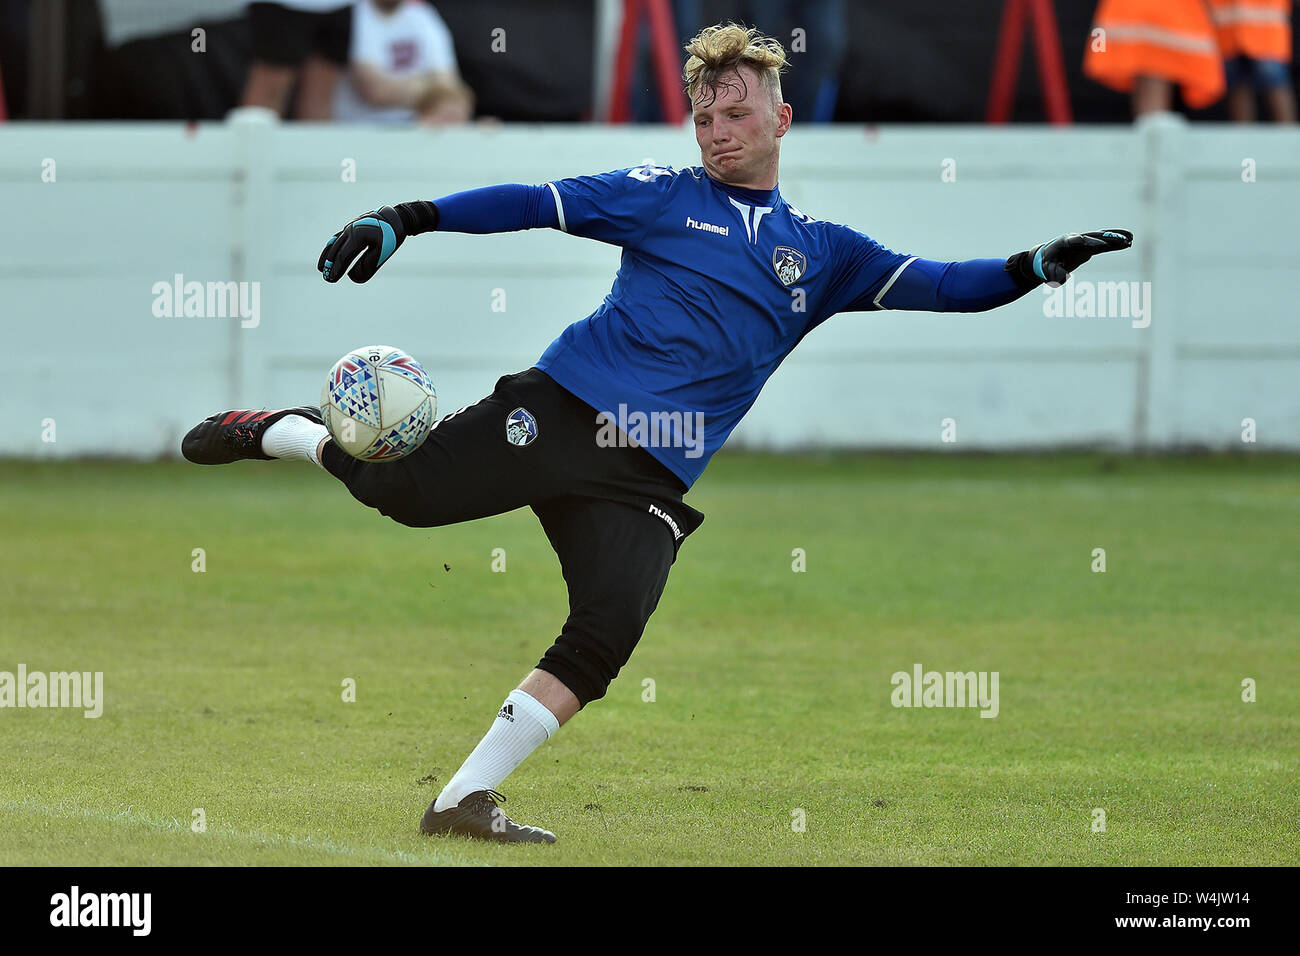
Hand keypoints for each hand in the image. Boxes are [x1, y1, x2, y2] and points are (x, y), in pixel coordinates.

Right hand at [317, 205, 406, 283]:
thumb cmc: (391, 235)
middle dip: (330, 265)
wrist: (395, 217)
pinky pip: (338, 238)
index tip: (331, 279)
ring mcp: (350, 227)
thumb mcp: (383, 252)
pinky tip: (329, 255)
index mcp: (358, 235)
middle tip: (326, 278)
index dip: (337, 269)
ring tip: (320, 268)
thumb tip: (352, 277)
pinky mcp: (351, 227)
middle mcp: (350, 229)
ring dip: (327, 256)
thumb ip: (368, 265)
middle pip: (336, 250)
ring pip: (334, 243)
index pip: (343, 256)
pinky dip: (332, 247)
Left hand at [1007, 229, 1133, 286]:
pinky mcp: (1089, 246)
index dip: (1089, 242)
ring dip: (1115, 238)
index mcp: (1064, 242)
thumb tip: (1065, 278)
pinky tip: (1129, 239)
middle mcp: (1076, 239)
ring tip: (1130, 239)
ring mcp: (1083, 241)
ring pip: (1102, 238)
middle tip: (1123, 240)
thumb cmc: (1044, 265)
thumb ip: (1054, 274)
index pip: (1078, 241)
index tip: (1101, 245)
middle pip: (1094, 236)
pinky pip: (1104, 243)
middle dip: (1108, 239)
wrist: (1044, 258)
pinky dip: (1115, 242)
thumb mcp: (1045, 271)